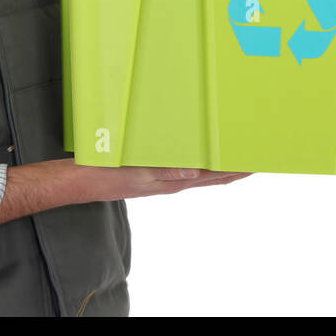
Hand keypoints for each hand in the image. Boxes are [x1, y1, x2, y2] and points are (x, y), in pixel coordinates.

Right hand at [62, 159, 252, 202]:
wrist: (77, 181)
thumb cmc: (102, 175)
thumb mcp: (134, 173)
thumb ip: (164, 172)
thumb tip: (195, 173)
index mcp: (171, 181)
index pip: (213, 176)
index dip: (237, 171)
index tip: (258, 163)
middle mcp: (171, 180)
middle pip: (212, 175)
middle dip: (235, 167)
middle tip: (256, 156)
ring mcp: (161, 176)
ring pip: (200, 170)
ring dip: (220, 164)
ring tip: (237, 154)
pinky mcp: (150, 169)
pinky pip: (182, 164)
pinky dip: (199, 159)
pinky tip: (200, 154)